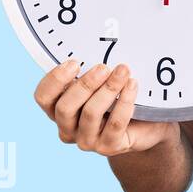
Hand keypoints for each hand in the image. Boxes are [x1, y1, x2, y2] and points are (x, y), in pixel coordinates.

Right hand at [33, 59, 178, 155]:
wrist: (149, 124)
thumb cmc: (120, 98)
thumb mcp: (102, 83)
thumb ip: (92, 71)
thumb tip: (96, 44)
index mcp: (59, 110)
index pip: (43, 97)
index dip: (54, 80)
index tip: (73, 62)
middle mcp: (68, 128)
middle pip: (65, 108)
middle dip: (84, 84)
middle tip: (103, 67)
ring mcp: (87, 140)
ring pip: (90, 114)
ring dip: (108, 89)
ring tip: (123, 71)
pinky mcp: (109, 147)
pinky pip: (115, 123)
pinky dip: (125, 102)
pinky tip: (132, 85)